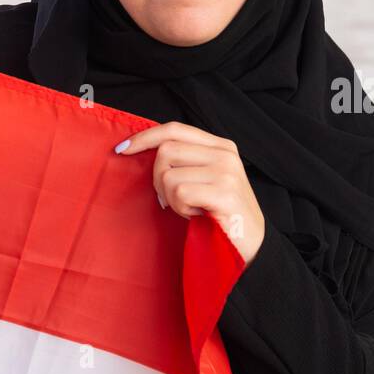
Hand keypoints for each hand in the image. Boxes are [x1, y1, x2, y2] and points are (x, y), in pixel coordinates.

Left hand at [114, 121, 265, 266]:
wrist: (250, 244)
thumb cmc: (220, 214)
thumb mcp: (204, 179)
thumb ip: (184, 162)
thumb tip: (144, 152)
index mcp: (220, 146)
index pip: (175, 129)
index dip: (146, 137)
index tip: (123, 149)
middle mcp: (225, 154)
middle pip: (166, 151)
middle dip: (158, 179)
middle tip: (172, 199)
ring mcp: (226, 172)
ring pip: (169, 175)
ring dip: (172, 199)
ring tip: (191, 208)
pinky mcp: (224, 192)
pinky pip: (180, 193)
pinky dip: (181, 209)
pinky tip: (197, 215)